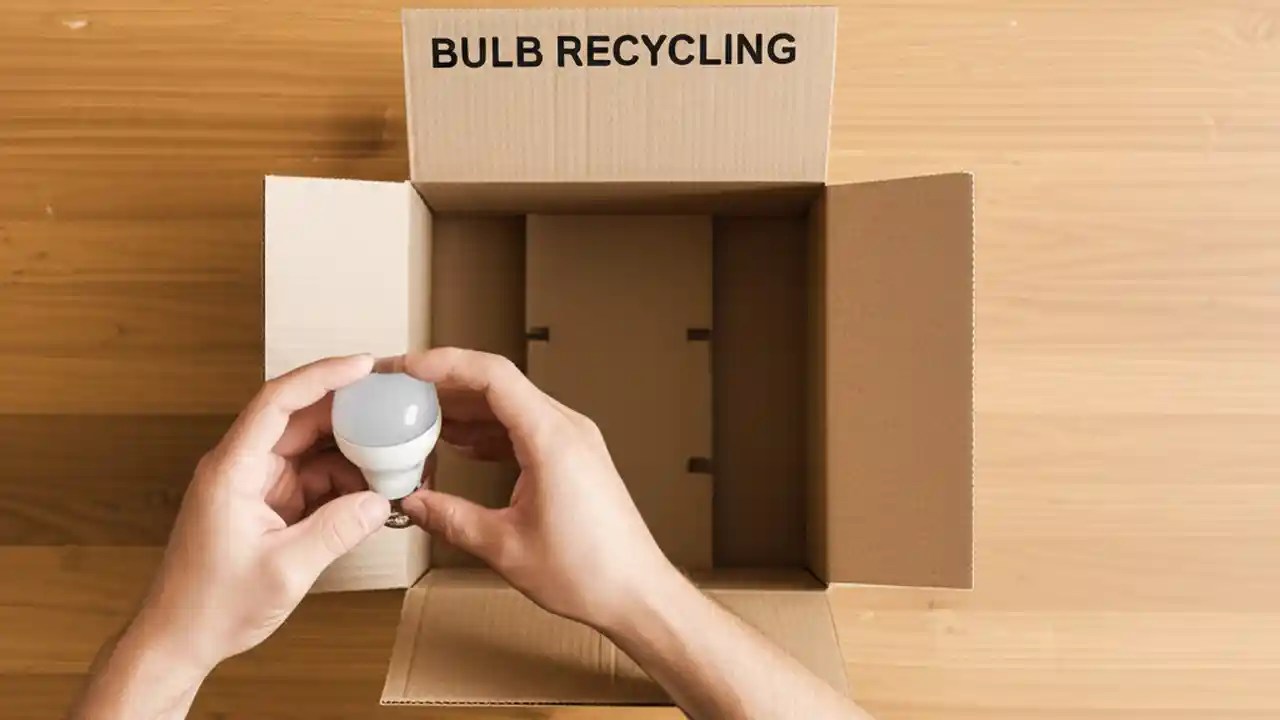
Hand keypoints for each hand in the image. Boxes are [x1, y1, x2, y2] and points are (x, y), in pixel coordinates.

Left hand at [136, 354, 390, 670]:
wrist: (179, 640)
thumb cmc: (211, 606)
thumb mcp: (285, 570)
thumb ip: (337, 531)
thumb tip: (380, 501)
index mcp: (233, 469)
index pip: (278, 401)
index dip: (322, 376)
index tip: (363, 366)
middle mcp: (242, 467)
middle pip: (301, 420)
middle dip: (350, 415)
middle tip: (394, 410)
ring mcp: (255, 485)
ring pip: (312, 451)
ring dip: (351, 455)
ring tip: (391, 463)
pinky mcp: (267, 505)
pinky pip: (312, 480)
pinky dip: (343, 485)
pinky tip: (371, 495)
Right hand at [387, 348, 676, 630]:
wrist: (637, 592)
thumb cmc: (588, 571)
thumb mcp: (506, 547)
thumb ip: (452, 518)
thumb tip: (410, 502)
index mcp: (552, 439)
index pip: (493, 375)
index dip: (445, 363)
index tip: (406, 368)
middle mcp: (566, 429)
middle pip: (498, 384)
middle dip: (446, 384)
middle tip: (400, 392)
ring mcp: (572, 441)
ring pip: (510, 405)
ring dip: (465, 409)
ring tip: (418, 419)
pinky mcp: (573, 458)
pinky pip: (523, 427)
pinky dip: (488, 430)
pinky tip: (457, 444)